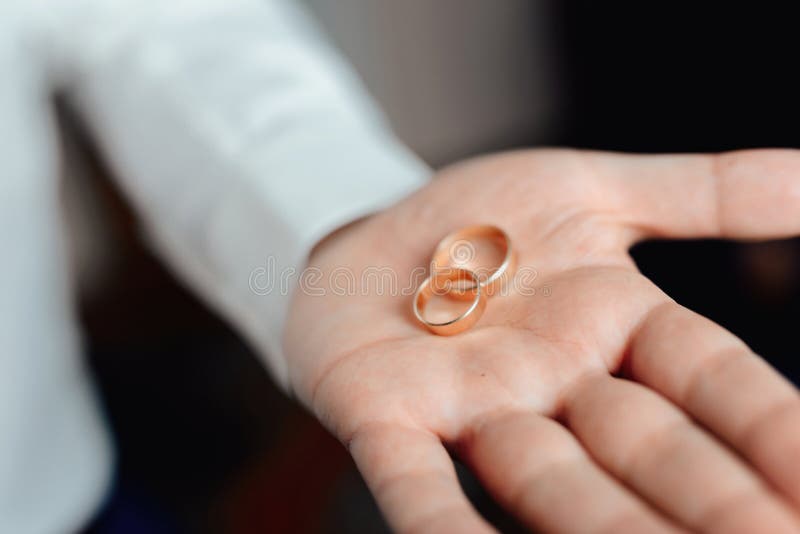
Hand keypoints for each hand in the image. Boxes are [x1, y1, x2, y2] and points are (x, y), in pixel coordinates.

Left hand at [285, 149, 799, 532]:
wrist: (367, 234)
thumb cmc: (480, 219)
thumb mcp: (590, 190)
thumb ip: (702, 191)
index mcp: (616, 325)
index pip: (713, 379)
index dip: (768, 425)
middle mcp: (557, 383)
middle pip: (648, 448)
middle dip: (709, 501)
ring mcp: (473, 408)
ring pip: (551, 483)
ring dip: (606, 530)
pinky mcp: (388, 418)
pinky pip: (420, 487)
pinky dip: (444, 531)